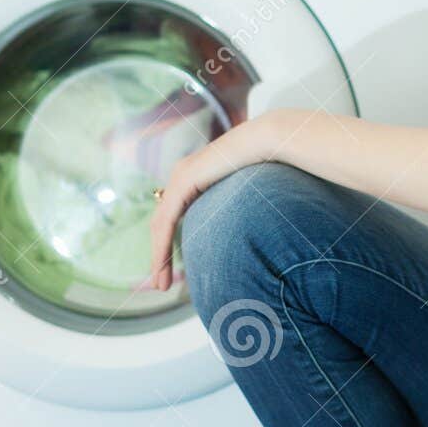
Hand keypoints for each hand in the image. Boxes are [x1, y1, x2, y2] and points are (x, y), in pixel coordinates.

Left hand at [147, 116, 275, 291]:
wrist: (268, 142)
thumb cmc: (269, 167)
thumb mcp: (247, 195)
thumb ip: (239, 211)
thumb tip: (253, 233)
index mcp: (195, 178)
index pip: (173, 217)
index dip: (169, 245)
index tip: (173, 271)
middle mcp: (182, 176)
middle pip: (162, 224)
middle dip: (160, 256)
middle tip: (161, 284)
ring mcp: (180, 177)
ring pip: (160, 226)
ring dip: (158, 258)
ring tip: (160, 284)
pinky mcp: (183, 181)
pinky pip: (166, 222)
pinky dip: (162, 246)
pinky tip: (160, 265)